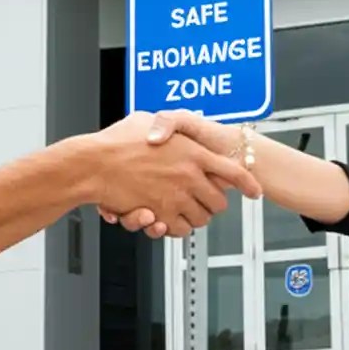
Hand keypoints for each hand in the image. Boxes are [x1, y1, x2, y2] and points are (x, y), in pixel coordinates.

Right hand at [89, 110, 259, 236]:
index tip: (255, 192)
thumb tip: (165, 126)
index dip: (248, 184)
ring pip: (201, 219)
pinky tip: (168, 219)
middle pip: (219, 201)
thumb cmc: (115, 141)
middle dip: (213, 203)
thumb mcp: (145, 119)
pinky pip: (180, 230)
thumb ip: (163, 124)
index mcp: (192, 151)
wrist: (93, 164)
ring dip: (195, 217)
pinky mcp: (161, 215)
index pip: (233, 170)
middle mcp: (189, 175)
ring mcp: (176, 197)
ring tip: (183, 210)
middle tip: (203, 200)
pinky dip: (177, 228)